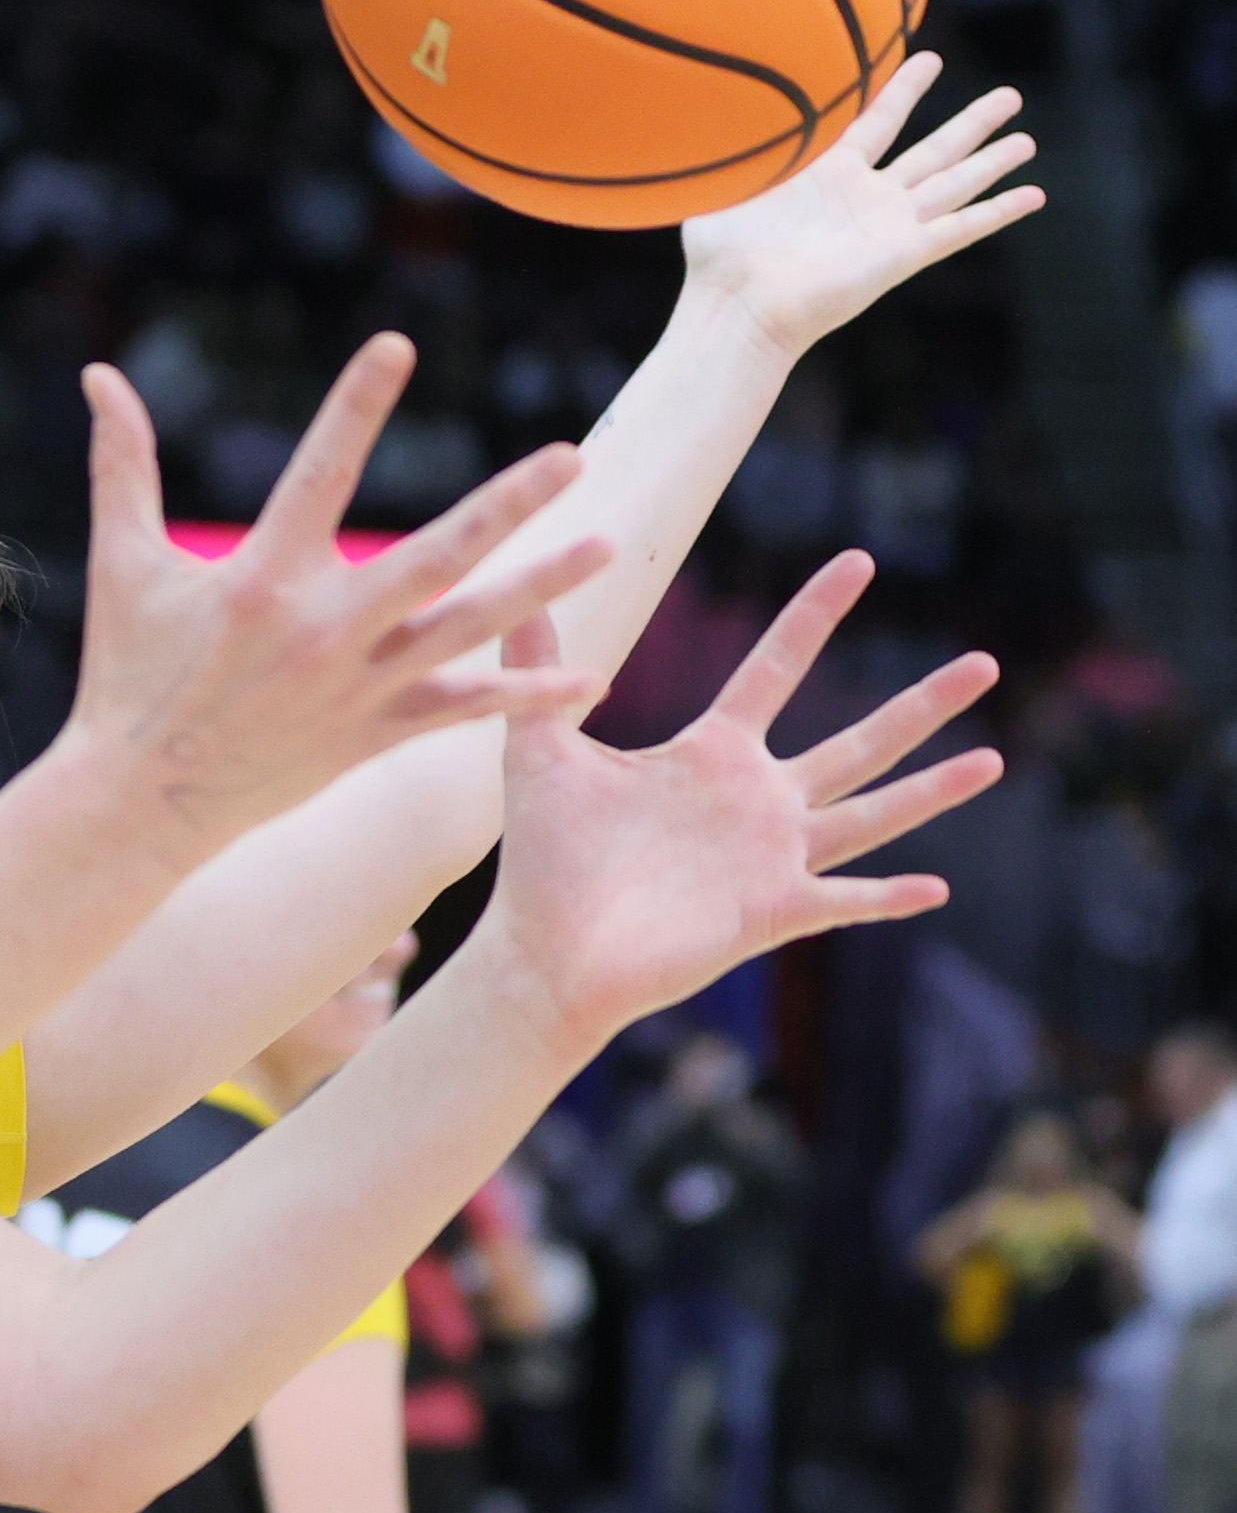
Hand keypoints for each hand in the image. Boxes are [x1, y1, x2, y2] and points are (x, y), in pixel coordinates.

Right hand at [63, 339, 614, 861]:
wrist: (141, 802)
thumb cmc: (128, 674)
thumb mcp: (121, 564)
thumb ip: (122, 464)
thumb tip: (98, 374)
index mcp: (262, 579)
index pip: (320, 471)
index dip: (357, 403)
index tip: (398, 343)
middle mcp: (323, 630)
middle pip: (436, 556)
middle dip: (509, 505)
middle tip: (574, 458)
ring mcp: (357, 686)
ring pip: (469, 630)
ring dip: (542, 588)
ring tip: (608, 546)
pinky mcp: (374, 733)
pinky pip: (465, 714)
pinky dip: (527, 698)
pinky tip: (591, 680)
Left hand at [488, 553, 1002, 1050]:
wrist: (545, 952)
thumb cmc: (544, 861)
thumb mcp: (540, 751)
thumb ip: (540, 675)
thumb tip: (519, 591)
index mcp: (712, 755)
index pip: (775, 668)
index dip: (816, 615)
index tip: (860, 560)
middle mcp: (757, 801)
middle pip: (858, 741)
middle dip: (922, 704)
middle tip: (986, 663)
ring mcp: (772, 858)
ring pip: (872, 814)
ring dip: (932, 791)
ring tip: (993, 759)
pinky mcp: (771, 912)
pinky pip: (843, 900)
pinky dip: (886, 897)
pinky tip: (937, 888)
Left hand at [679, 52, 1041, 360]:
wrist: (738, 305)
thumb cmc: (721, 253)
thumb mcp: (726, 183)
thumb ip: (733, 145)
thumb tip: (714, 103)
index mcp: (828, 175)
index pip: (877, 120)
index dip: (904, 90)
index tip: (930, 59)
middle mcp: (866, 199)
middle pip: (933, 149)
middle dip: (972, 123)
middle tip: (1012, 96)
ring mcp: (886, 227)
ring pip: (954, 183)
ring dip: (992, 162)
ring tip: (1027, 140)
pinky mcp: (900, 255)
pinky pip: (960, 229)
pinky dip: (997, 212)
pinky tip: (1034, 197)